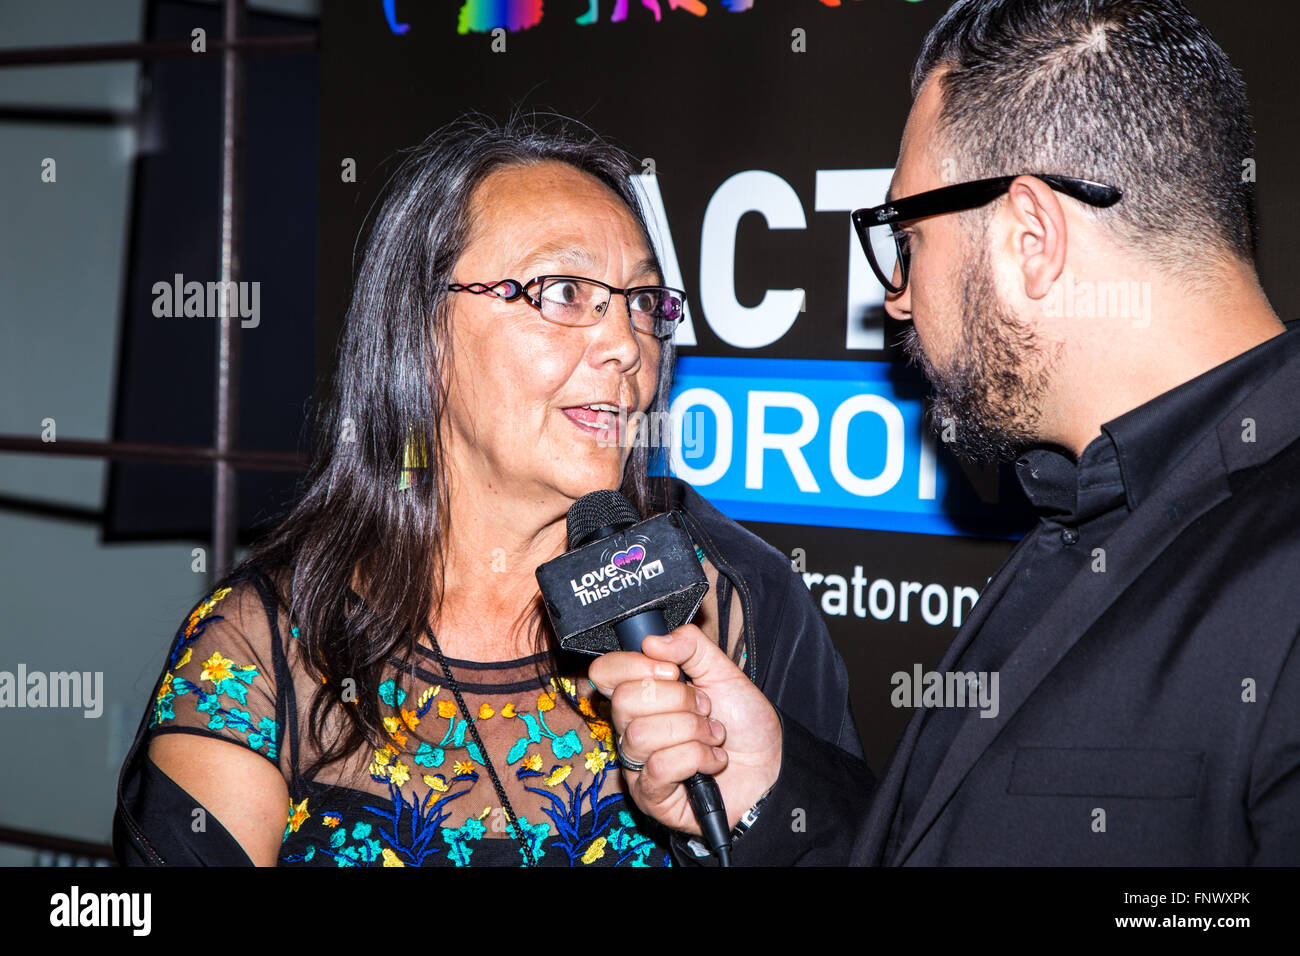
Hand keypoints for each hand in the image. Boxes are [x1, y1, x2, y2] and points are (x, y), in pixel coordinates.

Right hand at [588, 622, 781, 835]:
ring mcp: (637, 764)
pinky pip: (660, 766)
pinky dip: (697, 757)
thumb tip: (651, 642)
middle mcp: (631, 727)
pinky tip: (712, 760)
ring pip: (643, 735)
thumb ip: (690, 646)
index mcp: (642, 693)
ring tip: (713, 735)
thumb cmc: (742, 721)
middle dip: (678, 700)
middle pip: (623, 701)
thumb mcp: (722, 671)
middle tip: (705, 708)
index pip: (605, 672)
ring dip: (692, 730)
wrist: (771, 764)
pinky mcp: (650, 795)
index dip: (635, 666)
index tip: (672, 671)